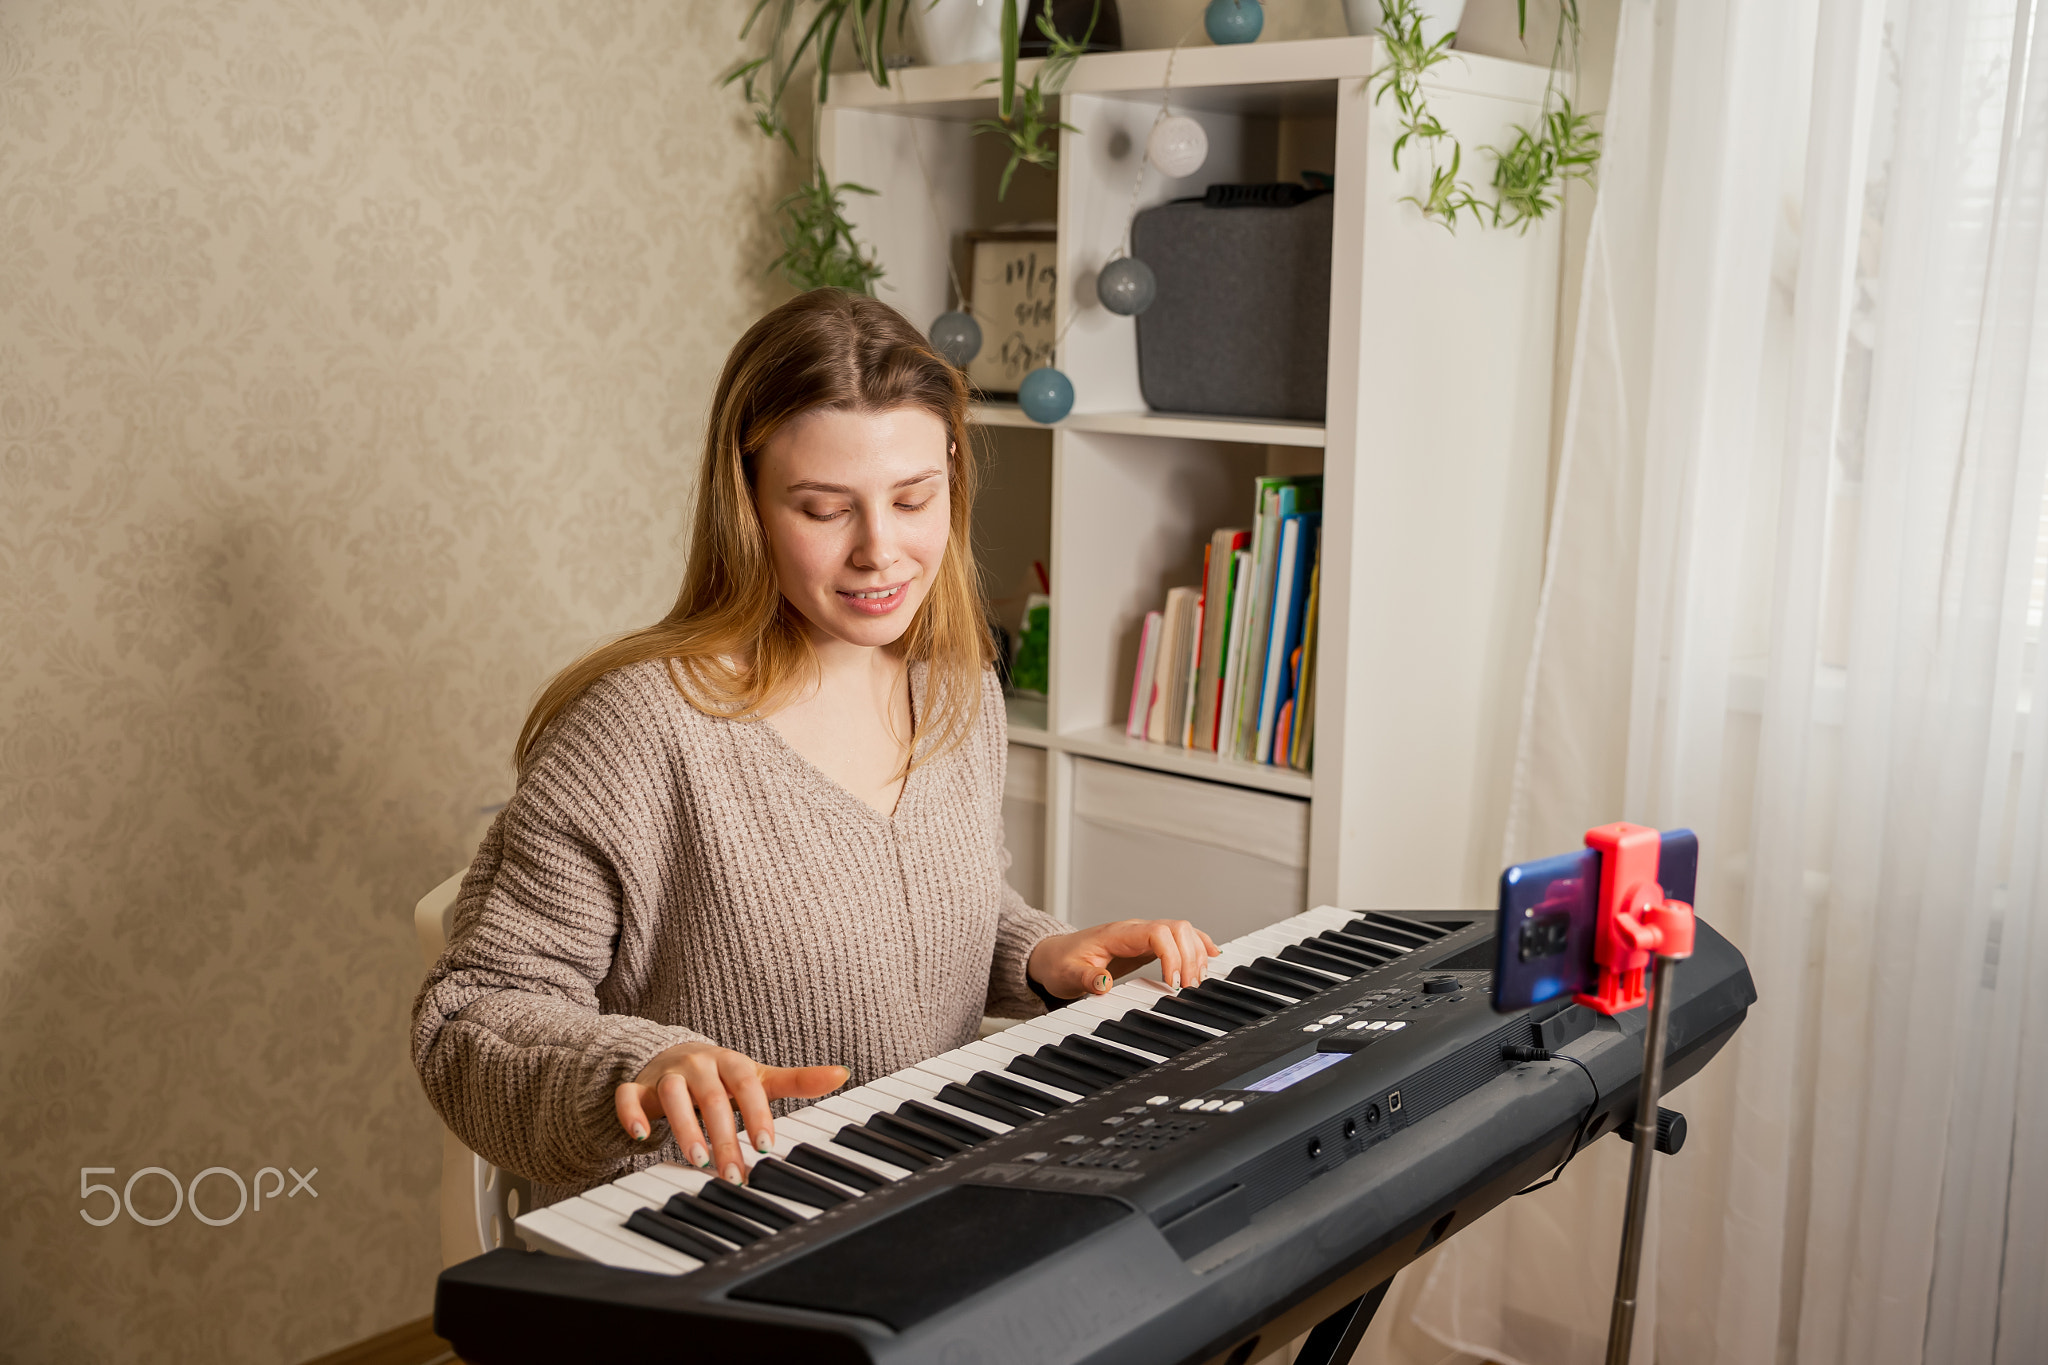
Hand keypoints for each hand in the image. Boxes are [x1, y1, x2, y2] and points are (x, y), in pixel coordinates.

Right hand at [615, 1043, 847, 1183]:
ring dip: (684, 1127)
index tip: (767, 1146)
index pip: (747, 1084)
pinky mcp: (638, 1087)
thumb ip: (798, 1080)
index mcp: (730, 1062)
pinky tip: (642, 1137)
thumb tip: (842, 1073)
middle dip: (724, 1136)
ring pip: (672, 1095)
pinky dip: (633, 1113)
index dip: (757, 1114)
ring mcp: (666, 1075)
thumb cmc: (722, 1076)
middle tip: (734, 1173)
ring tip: (698, 1160)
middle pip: (712, 1097)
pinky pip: (628, 1096)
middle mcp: (698, 1065)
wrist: (672, 1056)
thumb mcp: (759, 1077)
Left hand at [1027, 919, 1220, 999]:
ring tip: (1197, 981)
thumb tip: (1104, 983)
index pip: (1157, 933)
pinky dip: (1198, 945)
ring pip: (1183, 931)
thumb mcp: (1067, 976)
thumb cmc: (1061, 964)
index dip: (1172, 955)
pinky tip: (1212, 954)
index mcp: (1118, 934)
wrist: (1053, 956)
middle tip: (1189, 987)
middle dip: (1190, 957)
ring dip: (1197, 953)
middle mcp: (1135, 930)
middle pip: (1177, 928)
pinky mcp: (1148, 944)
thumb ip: (1085, 979)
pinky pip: (1179, 937)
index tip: (1174, 983)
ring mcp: (1143, 935)